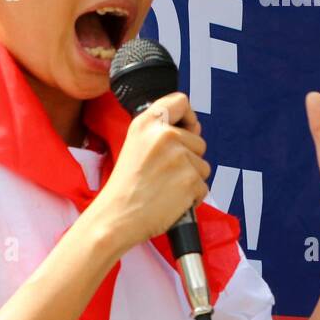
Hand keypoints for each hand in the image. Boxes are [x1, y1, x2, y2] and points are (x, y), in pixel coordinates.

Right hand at [90, 92, 210, 251]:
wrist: (116, 217)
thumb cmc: (125, 187)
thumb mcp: (135, 144)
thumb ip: (160, 131)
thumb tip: (195, 128)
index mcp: (147, 123)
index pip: (181, 101)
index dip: (188, 117)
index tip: (186, 129)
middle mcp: (165, 136)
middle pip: (198, 141)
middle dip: (188, 158)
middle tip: (163, 173)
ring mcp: (180, 157)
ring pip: (203, 166)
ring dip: (190, 178)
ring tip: (165, 187)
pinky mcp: (190, 180)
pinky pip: (203, 187)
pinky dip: (192, 197)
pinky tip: (172, 200)